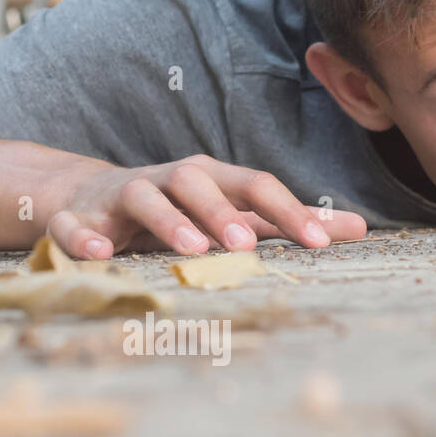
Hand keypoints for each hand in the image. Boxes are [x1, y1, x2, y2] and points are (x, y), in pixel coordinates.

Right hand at [46, 154, 367, 257]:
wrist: (92, 199)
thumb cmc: (180, 210)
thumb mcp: (233, 213)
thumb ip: (288, 221)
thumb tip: (358, 228)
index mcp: (211, 179)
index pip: (255, 186)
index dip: (288, 211)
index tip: (323, 245)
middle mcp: (169, 180)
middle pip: (197, 181)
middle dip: (221, 211)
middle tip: (244, 244)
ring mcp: (123, 196)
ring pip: (144, 197)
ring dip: (168, 221)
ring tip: (191, 252)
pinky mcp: (80, 218)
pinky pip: (77, 225)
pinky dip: (85, 237)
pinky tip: (100, 257)